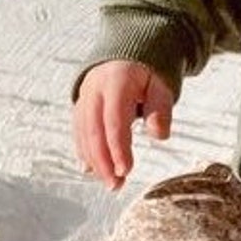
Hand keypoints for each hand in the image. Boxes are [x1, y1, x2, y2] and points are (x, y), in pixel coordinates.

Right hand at [72, 60, 174, 189]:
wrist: (126, 55)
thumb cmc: (147, 74)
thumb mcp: (161, 86)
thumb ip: (161, 109)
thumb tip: (159, 135)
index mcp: (116, 81)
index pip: (114, 119)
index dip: (118, 147)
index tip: (126, 170)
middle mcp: (94, 88)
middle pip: (94, 130)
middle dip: (103, 161)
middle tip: (116, 185)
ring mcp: (84, 97)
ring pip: (83, 133)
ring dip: (94, 161)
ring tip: (111, 182)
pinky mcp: (80, 106)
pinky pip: (79, 131)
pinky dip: (85, 152)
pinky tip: (92, 170)